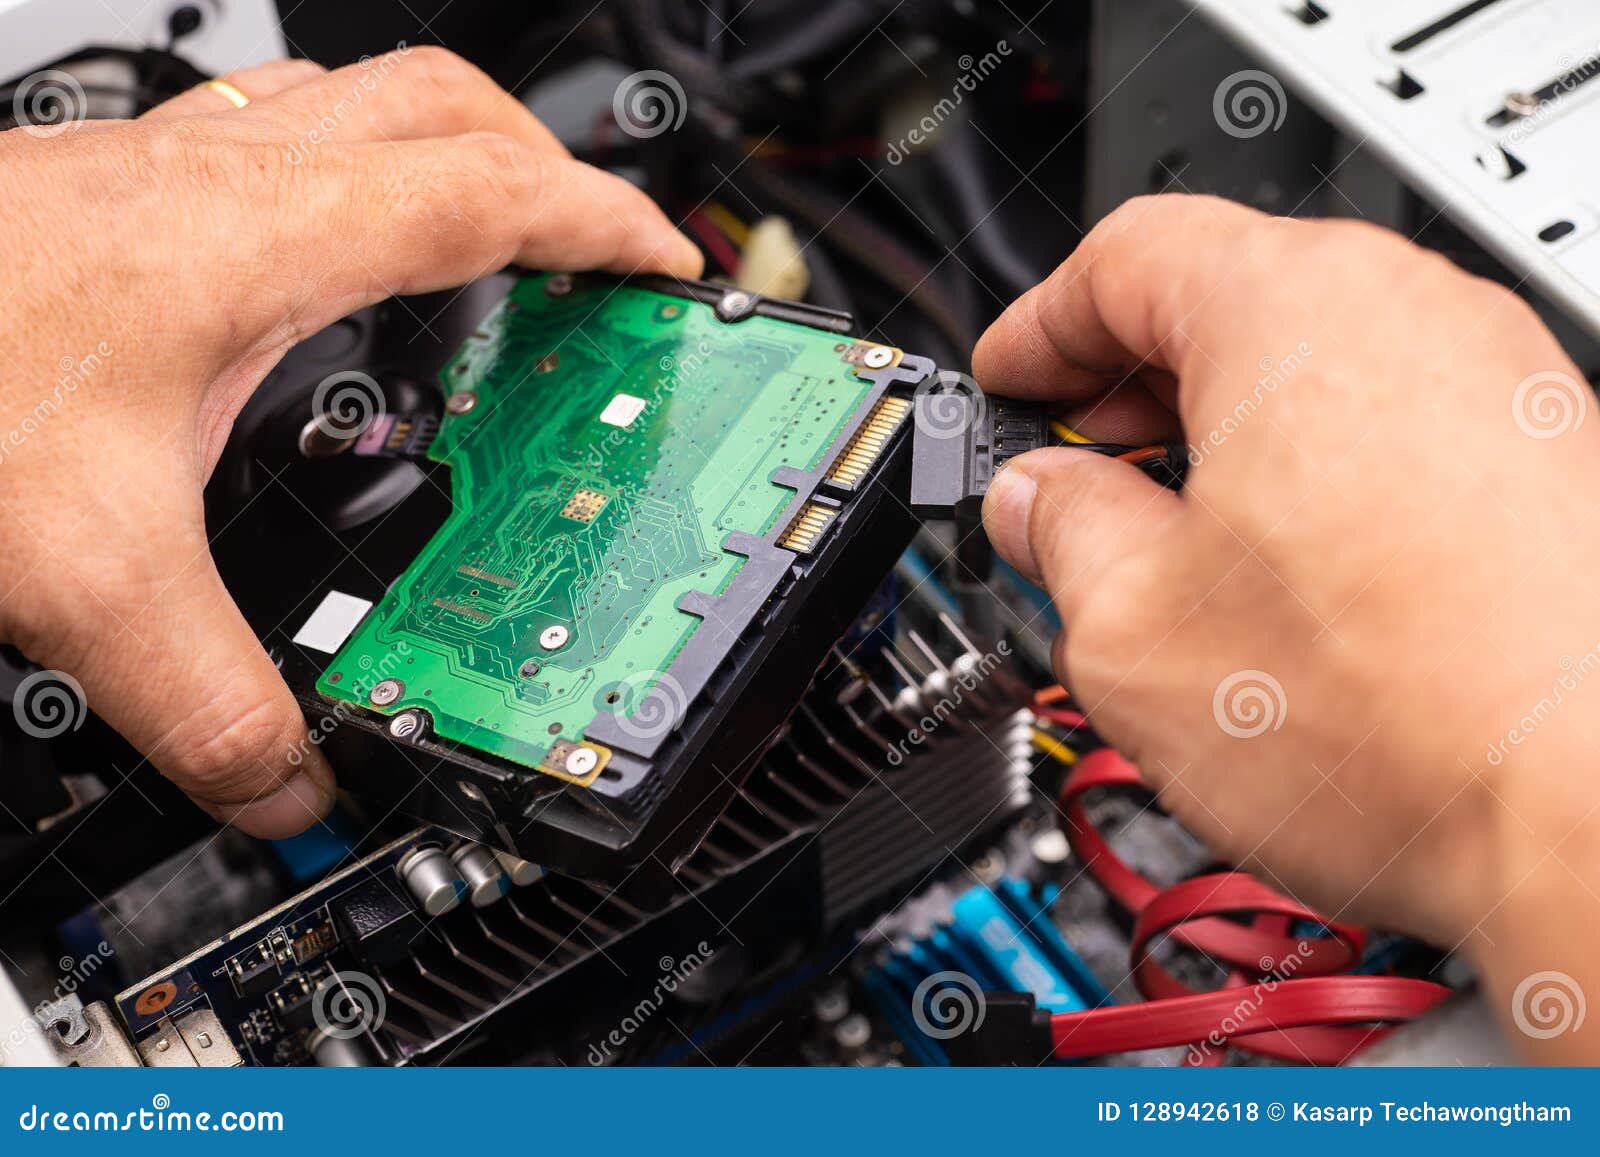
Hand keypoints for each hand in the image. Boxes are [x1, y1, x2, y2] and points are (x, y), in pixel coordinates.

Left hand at [0, 49, 700, 837]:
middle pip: (442, 104)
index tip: (666, 266)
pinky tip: (323, 269)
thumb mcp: (87, 574)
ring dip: (451, 155)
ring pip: (358, 103)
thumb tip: (285, 783)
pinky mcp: (112, 189)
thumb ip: (211, 702)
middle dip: (549, 163)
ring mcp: (162, 166)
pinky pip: (275, 140)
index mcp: (258, 240)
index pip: (490, 194)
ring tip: (493, 241)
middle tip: (594, 248)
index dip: (602, 224)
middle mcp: (220, 176)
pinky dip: (348, 182)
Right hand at [979, 194, 1599, 1059]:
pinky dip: (1316, 473)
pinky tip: (1286, 577)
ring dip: (1224, 434)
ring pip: (1316, 362)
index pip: (1125, 255)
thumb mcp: (1131, 629)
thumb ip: (1057, 529)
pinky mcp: (1552, 456)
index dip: (1040, 325)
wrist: (1598, 820)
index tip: (1012, 382)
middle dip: (1129, 383)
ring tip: (1177, 544)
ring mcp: (1500, 380)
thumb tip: (1038, 501)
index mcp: (1291, 309)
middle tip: (1075, 471)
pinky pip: (1397, 423)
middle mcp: (1412, 313)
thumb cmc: (1404, 724)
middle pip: (1227, 295)